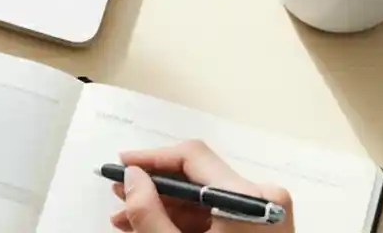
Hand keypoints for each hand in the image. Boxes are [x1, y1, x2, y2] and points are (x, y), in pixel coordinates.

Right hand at [110, 140, 293, 232]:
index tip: (122, 164)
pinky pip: (216, 215)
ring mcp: (263, 215)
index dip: (152, 158)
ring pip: (203, 199)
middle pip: (197, 178)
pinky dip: (184, 221)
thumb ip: (149, 213)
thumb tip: (133, 178)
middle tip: (118, 192)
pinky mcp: (259, 229)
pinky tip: (152, 227)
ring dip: (164, 206)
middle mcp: (262, 198)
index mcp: (248, 198)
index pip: (193, 158)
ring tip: (126, 218)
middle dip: (153, 187)